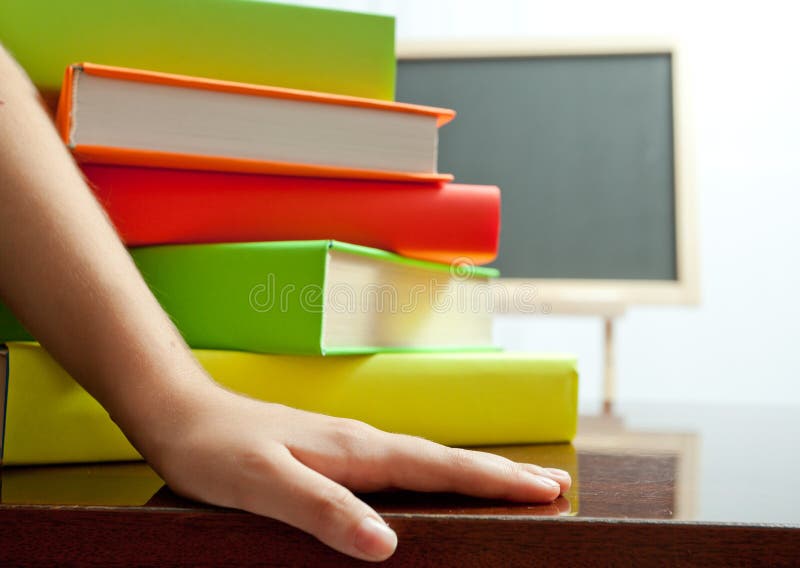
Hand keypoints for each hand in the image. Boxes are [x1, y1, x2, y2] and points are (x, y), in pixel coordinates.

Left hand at [143, 386, 570, 561]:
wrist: (182, 414)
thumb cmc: (217, 450)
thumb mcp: (263, 486)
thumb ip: (323, 510)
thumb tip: (385, 544)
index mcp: (356, 451)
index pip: (441, 467)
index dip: (495, 480)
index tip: (546, 488)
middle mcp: (362, 444)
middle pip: (447, 459)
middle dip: (501, 473)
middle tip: (553, 485)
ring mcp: (349, 445)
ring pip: (427, 460)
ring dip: (474, 472)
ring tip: (511, 485)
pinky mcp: (333, 453)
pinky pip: (401, 465)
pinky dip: (435, 474)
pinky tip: (434, 484)